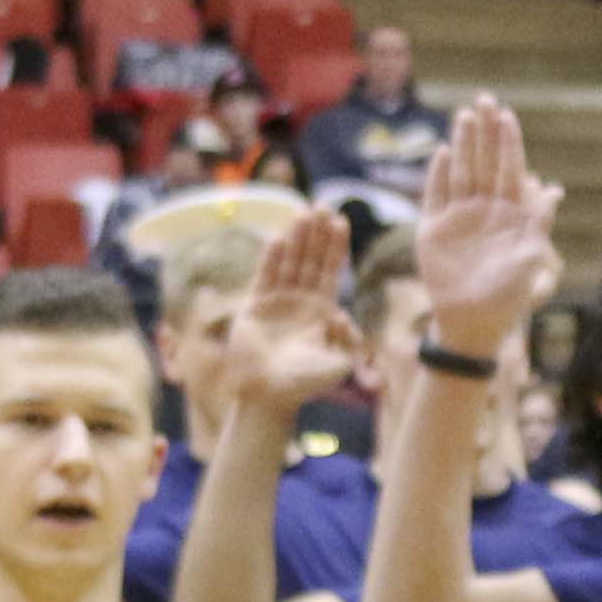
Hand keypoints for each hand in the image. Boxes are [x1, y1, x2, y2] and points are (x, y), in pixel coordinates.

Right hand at [226, 201, 362, 421]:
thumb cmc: (305, 384)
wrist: (268, 396)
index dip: (335, 246)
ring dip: (296, 239)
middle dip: (317, 233)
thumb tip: (342, 314)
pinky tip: (279, 239)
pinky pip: (265, 277)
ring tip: (303, 213)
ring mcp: (277, 301)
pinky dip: (271, 259)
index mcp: (323, 311)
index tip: (341, 221)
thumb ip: (346, 342)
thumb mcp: (337, 365)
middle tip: (322, 205)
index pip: (331, 270)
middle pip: (311, 259)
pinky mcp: (255, 307)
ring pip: (289, 263)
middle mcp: (301, 301)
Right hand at [417, 98, 566, 354]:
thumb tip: (555, 189)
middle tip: (485, 99)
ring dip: (462, 145)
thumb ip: (539, 222)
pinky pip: (435, 195)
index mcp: (510, 214)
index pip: (510, 169)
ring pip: (461, 172)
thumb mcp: (531, 258)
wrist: (472, 324)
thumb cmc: (508, 296)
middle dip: (485, 132)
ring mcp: (457, 217)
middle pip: (484, 163)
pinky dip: (437, 175)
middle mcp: (484, 210)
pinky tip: (441, 152)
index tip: (508, 115)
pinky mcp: (432, 229)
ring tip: (464, 116)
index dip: (509, 143)